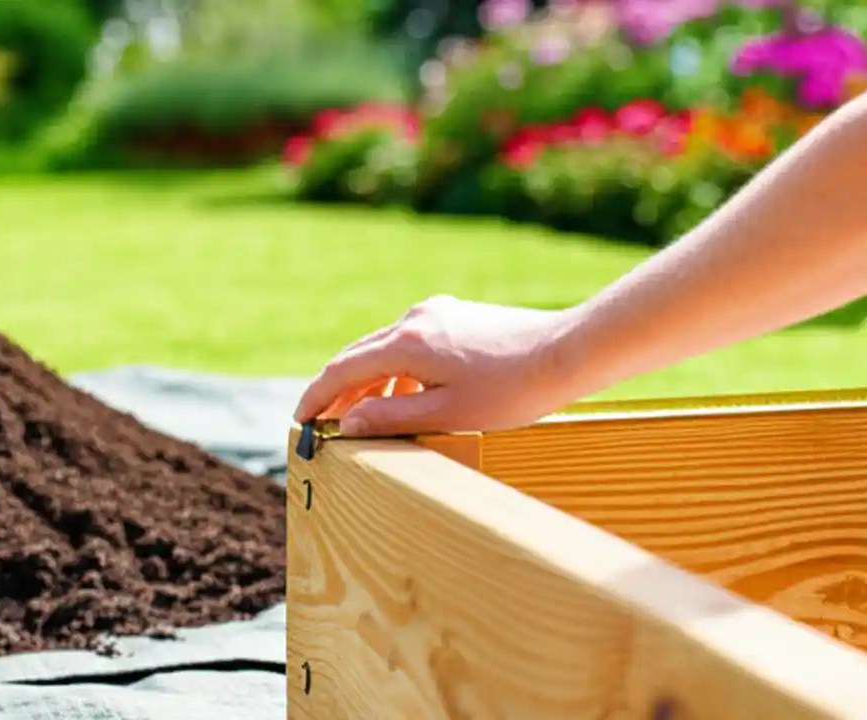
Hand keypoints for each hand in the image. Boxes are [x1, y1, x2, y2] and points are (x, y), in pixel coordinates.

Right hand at [292, 295, 578, 436]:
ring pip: (383, 348)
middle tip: (320, 423)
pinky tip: (402, 395)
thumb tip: (347, 422)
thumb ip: (391, 417)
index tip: (299, 421)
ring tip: (359, 417)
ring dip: (366, 382)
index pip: (342, 368)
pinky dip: (393, 369)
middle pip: (357, 355)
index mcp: (408, 342)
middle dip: (336, 390)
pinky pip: (409, 343)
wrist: (567, 352)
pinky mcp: (455, 316)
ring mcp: (436, 313)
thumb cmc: (512, 391)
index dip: (316, 397)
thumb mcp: (448, 415)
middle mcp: (416, 319)